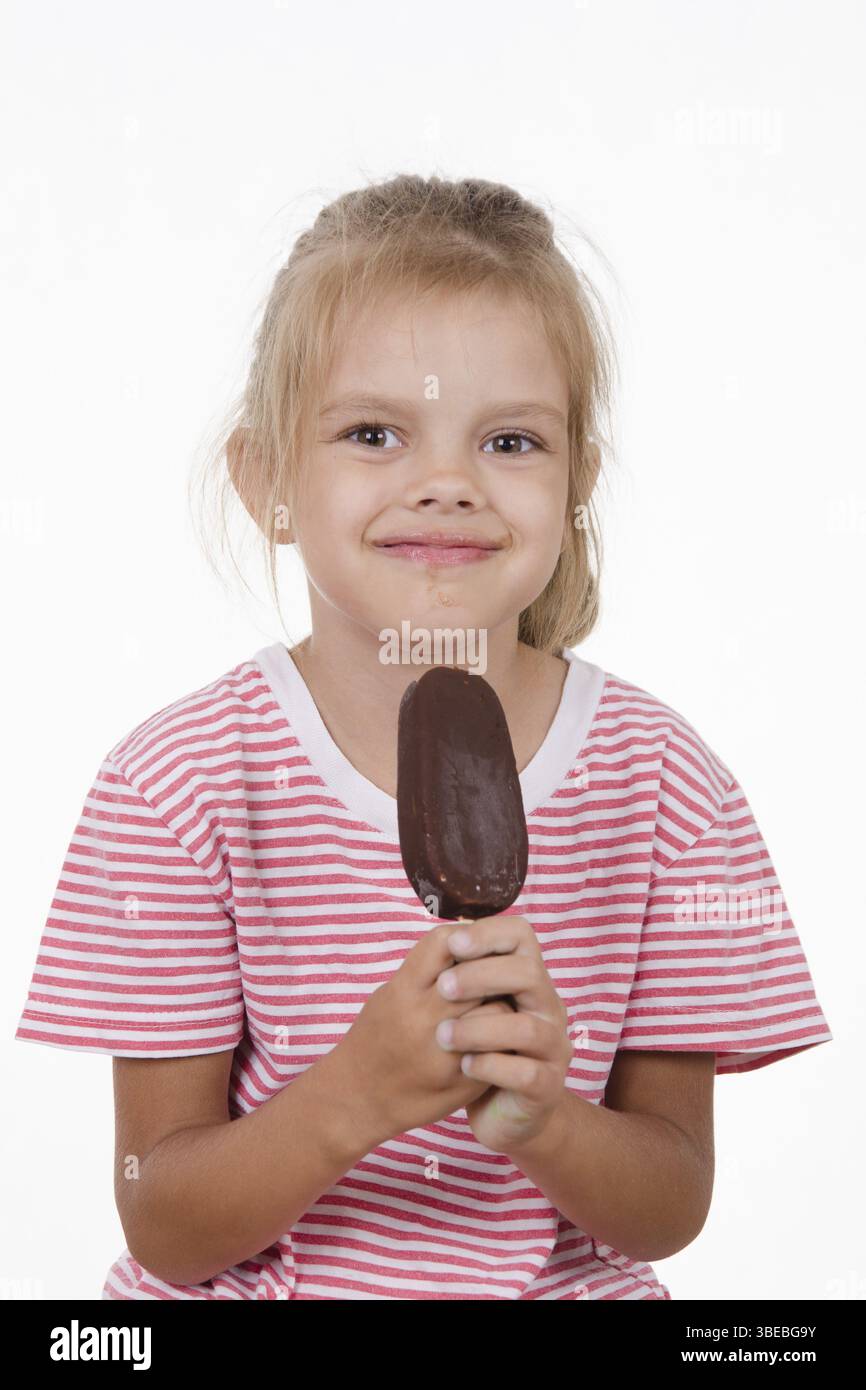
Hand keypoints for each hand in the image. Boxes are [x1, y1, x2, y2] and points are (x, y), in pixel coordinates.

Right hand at [333, 923, 516, 1144]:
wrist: (358, 1097)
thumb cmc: (375, 1038)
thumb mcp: (389, 995)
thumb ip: (423, 973)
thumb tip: (464, 944)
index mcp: (403, 990)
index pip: (446, 943)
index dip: (467, 938)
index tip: (474, 947)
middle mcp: (423, 1016)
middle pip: (479, 974)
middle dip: (492, 969)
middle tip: (497, 974)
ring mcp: (444, 1051)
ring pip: (498, 1010)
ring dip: (503, 1003)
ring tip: (497, 1006)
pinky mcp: (462, 1080)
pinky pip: (499, 1049)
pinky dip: (503, 1037)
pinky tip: (497, 1035)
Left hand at [433, 914, 573, 1153]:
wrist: (503, 1112)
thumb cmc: (481, 1051)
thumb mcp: (473, 1009)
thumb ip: (465, 976)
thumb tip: (443, 936)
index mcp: (529, 980)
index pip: (522, 936)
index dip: (489, 934)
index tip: (453, 944)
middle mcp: (549, 1008)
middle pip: (529, 973)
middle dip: (482, 976)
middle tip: (442, 989)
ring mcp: (553, 1049)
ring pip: (527, 1028)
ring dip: (479, 1029)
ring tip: (444, 1036)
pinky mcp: (547, 1087)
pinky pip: (525, 1073)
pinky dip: (490, 1066)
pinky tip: (464, 1066)